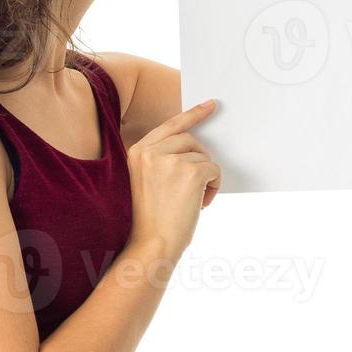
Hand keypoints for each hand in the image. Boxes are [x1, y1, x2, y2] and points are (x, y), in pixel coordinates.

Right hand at [124, 100, 221, 261]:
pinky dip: (213, 188)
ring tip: (194, 201)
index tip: (210, 105)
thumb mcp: (143, 182)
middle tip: (197, 186)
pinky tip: (201, 204)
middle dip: (199, 160)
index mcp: (137, 151)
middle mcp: (152, 151)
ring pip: (204, 157)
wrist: (150, 246)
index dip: (193, 114)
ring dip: (205, 178)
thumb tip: (193, 150)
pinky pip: (214, 170)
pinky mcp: (190, 172)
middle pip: (191, 141)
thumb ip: (160, 161)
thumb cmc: (148, 221)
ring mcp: (171, 160)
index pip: (170, 125)